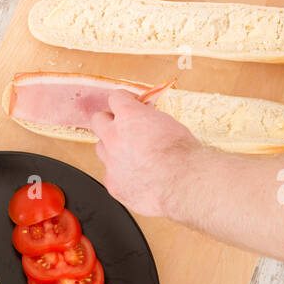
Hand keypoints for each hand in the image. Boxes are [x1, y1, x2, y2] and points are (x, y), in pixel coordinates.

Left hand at [89, 90, 201, 217]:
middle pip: (98, 120)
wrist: (185, 185)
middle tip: (122, 126)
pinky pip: (110, 174)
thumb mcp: (170, 124)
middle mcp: (115, 136)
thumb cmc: (183, 156)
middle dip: (109, 121)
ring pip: (101, 148)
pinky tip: (135, 176)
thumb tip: (147, 119)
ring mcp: (111, 161)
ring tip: (131, 154)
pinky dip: (120, 173)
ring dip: (112, 148)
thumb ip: (150, 119)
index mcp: (130, 116)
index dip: (125, 100)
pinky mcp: (113, 183)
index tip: (130, 104)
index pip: (116, 98)